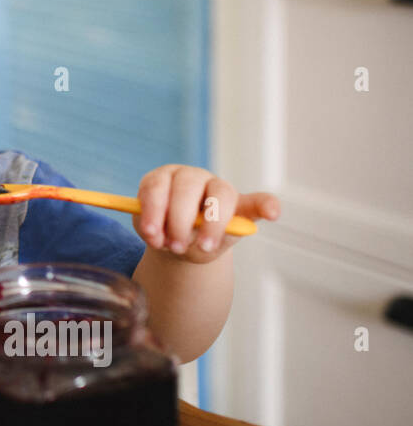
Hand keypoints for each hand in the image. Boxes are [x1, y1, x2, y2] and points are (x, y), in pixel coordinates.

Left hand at [134, 164, 279, 263]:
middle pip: (186, 188)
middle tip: (175, 247)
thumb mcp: (155, 233)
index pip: (156, 186)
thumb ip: (155, 232)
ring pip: (220, 194)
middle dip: (179, 220)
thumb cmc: (165, 232)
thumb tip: (157, 235)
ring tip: (202, 247)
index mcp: (163, 179)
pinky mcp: (242, 204)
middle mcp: (191, 177)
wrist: (182, 244)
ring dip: (212, 223)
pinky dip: (268, 205)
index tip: (151, 235)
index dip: (153, 210)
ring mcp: (218, 188)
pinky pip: (259, 200)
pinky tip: (273, 214)